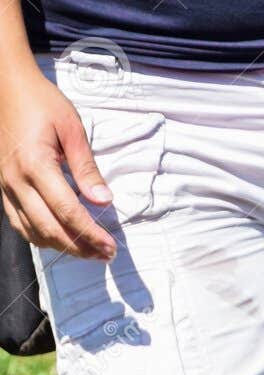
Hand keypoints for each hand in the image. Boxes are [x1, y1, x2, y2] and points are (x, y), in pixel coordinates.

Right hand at [0, 72, 115, 258]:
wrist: (7, 87)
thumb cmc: (41, 102)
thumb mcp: (71, 128)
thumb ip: (86, 167)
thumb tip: (103, 199)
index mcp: (35, 164)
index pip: (67, 211)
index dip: (91, 233)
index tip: (111, 246)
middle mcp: (17, 181)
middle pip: (50, 229)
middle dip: (80, 248)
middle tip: (105, 255)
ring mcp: (7, 187)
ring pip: (34, 232)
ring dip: (63, 247)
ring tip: (89, 251)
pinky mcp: (4, 188)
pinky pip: (20, 224)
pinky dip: (41, 237)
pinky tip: (62, 239)